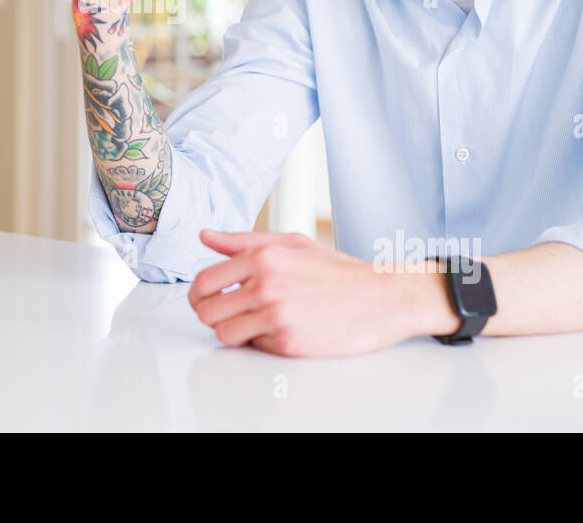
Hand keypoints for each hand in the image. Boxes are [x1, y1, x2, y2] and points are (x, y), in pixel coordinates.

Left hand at [188, 230, 429, 357]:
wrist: (382, 297)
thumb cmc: (337, 271)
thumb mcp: (291, 243)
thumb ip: (243, 241)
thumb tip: (205, 236)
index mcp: (262, 256)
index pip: (203, 282)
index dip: (200, 295)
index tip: (211, 299)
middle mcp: (265, 282)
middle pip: (206, 310)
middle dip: (214, 315)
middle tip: (232, 314)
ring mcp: (276, 313)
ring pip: (224, 333)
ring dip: (234, 331)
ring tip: (256, 323)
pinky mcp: (289, 341)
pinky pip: (253, 347)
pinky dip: (262, 342)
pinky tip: (282, 330)